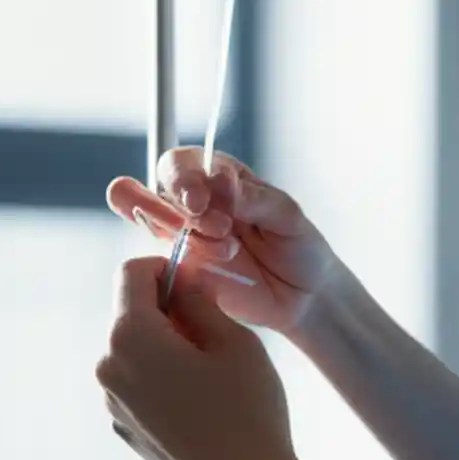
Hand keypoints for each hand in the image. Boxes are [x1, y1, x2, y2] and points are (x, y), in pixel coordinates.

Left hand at [97, 257, 303, 459]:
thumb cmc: (246, 413)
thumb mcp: (233, 341)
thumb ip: (201, 300)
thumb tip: (185, 278)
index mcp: (131, 338)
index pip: (130, 274)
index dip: (165, 266)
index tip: (198, 281)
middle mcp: (109, 368)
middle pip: (132, 313)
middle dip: (171, 308)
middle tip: (218, 329)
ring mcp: (113, 401)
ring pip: (137, 348)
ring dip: (170, 343)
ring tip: (216, 369)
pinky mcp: (125, 425)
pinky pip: (140, 381)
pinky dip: (166, 374)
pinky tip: (205, 397)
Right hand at [106, 148, 334, 332]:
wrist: (305, 296)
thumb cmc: (299, 247)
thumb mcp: (287, 216)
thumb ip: (253, 197)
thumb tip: (219, 180)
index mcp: (221, 179)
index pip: (182, 163)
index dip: (182, 176)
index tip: (201, 199)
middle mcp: (196, 205)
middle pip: (156, 189)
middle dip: (173, 205)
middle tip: (212, 223)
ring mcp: (186, 238)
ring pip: (153, 223)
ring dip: (182, 233)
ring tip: (229, 250)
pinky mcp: (183, 270)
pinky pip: (162, 261)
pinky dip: (183, 261)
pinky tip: (219, 266)